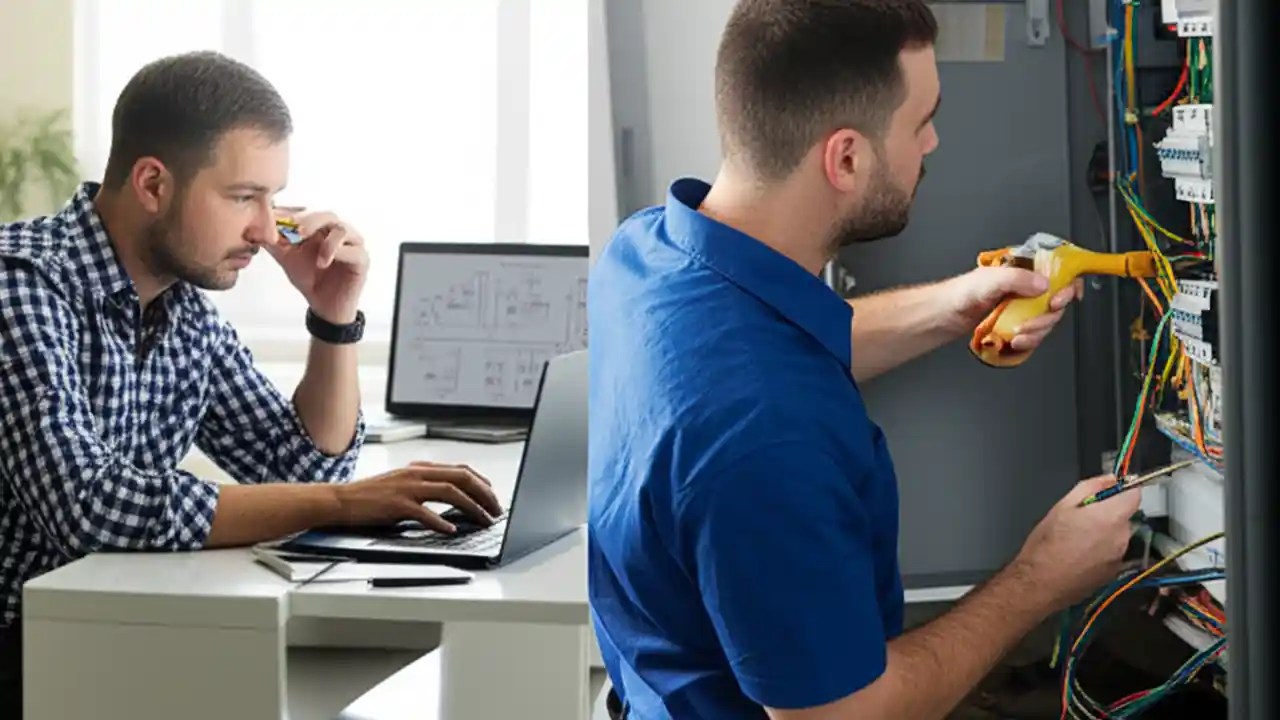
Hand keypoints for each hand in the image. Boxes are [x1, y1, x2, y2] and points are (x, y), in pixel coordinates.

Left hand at [266, 207, 369, 323]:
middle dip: (311, 222)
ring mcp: (352, 244)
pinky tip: (324, 264)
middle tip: (297, 231)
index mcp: (320, 228)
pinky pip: (354, 250)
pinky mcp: (362, 259)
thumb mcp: (286, 258)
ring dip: (327, 241)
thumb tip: (254, 229)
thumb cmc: (310, 279)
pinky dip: (337, 253)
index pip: (309, 213)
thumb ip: (274, 243)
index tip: (278, 221)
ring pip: (342, 229)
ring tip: (316, 259)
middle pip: (328, 215)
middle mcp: (338, 232)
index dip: (293, 215)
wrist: (323, 305)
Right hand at [332, 462, 503, 533]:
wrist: (343, 500)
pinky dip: (441, 522)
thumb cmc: (372, 496)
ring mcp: (408, 488)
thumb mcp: (402, 483)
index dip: (481, 482)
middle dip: (484, 494)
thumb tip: (451, 496)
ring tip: (484, 520)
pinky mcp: (397, 505)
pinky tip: (452, 530)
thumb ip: (425, 485)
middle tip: (496, 510)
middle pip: (461, 478)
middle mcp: (417, 475)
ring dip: (472, 507)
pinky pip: (425, 513)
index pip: (460, 470)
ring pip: (450, 493)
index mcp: (420, 469)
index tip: (493, 495)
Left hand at [945, 266, 1083, 351]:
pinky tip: (1015, 342)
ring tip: (1018, 334)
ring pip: (1047, 320)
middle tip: (1032, 321)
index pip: (1058, 271)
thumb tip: (1044, 284)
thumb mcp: (990, 279)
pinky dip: (1028, 341)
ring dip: (1037, 331)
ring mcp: (1022, 307)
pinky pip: (1034, 334)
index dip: (1067, 285)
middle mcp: (1026, 287)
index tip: (1059, 299)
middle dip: (1047, 316)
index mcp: (1024, 269)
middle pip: (1057, 301)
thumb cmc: (960, 293)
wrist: (943, 317)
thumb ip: (1018, 279)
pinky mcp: (1016, 324)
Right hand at [1010, 475, 1140, 612]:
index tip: (1109, 492)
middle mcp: (1122, 537)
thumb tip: (1109, 479)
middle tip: (1081, 519)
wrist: (1040, 583)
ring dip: (1104, 534)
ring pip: (1118, 536)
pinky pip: (1112, 553)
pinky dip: (1101, 551)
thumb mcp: (1062, 506)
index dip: (1123, 490)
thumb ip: (1090, 487)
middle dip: (1108, 514)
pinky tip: (1079, 556)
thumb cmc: (1046, 544)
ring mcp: (1120, 557)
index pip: (1135, 494)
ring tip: (1076, 539)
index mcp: (1111, 517)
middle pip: (1125, 516)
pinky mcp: (1114, 573)